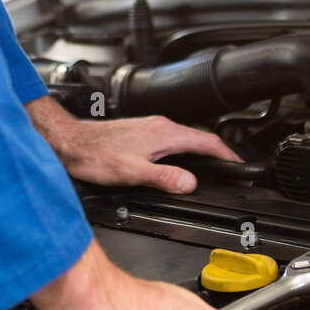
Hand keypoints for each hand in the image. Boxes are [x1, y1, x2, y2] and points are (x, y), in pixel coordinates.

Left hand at [26, 94, 241, 192]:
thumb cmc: (95, 156)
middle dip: (218, 153)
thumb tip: (191, 184)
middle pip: (199, 138)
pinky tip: (178, 162)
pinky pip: (172, 140)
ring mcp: (150, 127)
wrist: (70, 143)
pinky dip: (183, 151)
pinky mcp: (141, 132)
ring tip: (210, 168)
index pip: (207, 142)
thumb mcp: (133, 173)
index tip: (239, 166)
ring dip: (200, 152)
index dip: (227, 155)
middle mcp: (160, 125)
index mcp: (164, 133)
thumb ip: (165, 179)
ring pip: (185, 138)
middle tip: (230, 169)